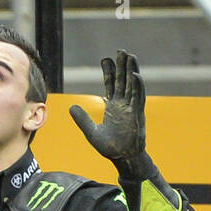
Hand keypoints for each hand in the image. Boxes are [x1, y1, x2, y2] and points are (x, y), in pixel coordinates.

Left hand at [69, 50, 145, 169]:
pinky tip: (135, 75)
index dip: (109, 72)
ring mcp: (132, 108)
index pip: (112, 85)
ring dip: (132, 71)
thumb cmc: (110, 147)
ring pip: (133, 85)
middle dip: (122, 66)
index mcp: (114, 107)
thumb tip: (71, 107)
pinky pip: (138, 98)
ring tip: (131, 56)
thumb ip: (82, 119)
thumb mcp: (91, 132)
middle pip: (123, 81)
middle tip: (121, 51)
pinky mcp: (138, 115)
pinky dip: (138, 86)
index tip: (105, 59)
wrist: (122, 159)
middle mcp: (124, 105)